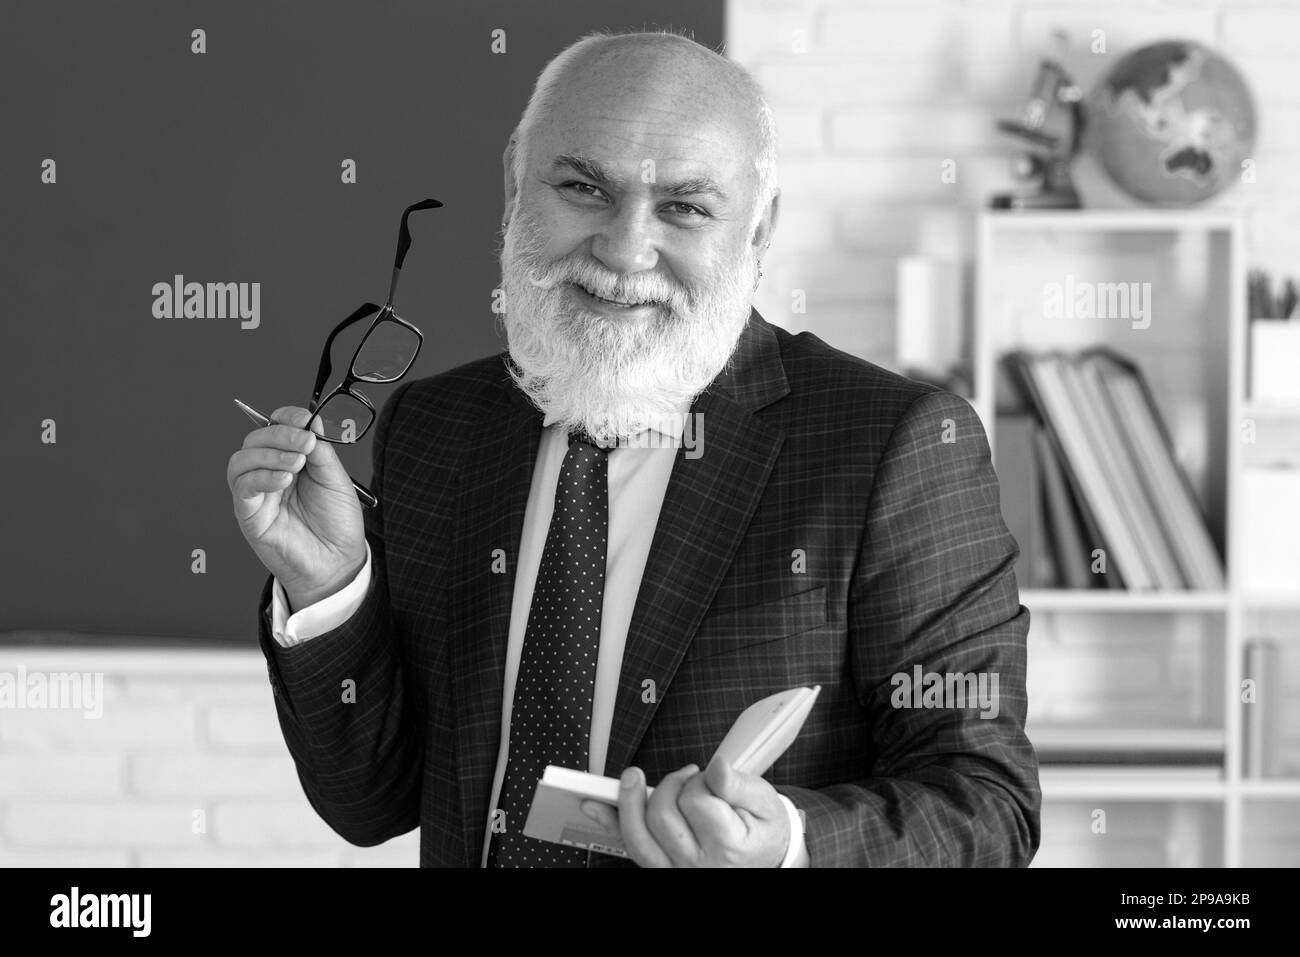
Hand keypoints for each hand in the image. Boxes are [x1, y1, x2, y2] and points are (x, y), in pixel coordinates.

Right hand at [227, 405, 366, 608]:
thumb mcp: (335, 478)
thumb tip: (310, 423)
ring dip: (269, 455)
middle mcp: (268, 474)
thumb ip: (320, 451)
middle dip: (279, 435)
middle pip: (255, 441)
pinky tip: (284, 479)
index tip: (304, 419)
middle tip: (305, 443)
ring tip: (297, 464)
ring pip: (241, 461)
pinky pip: (243, 488)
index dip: (285, 418)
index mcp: (289, 461)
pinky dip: (261, 477)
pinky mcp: (249, 515)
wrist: (337, 561)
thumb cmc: (336, 523)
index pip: (273, 428)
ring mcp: (256, 495)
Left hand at [581, 758, 790, 866]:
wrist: (766, 859)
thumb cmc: (762, 829)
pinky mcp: (662, 869)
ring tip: (632, 777)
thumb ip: (738, 784)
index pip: (696, 801)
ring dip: (629, 801)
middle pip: (662, 816)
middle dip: (671, 786)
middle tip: (690, 778)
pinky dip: (610, 823)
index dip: (700, 780)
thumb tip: (716, 768)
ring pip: (638, 837)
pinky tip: (594, 805)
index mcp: (728, 845)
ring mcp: (676, 870)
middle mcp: (698, 864)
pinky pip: (630, 848)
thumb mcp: (765, 801)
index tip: (712, 778)